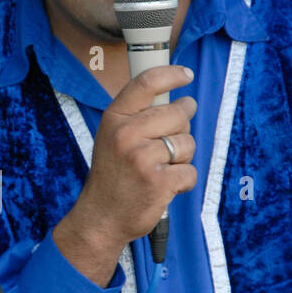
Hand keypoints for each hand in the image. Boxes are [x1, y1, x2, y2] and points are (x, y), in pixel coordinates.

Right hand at [54, 65, 196, 284]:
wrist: (101, 218)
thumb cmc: (113, 176)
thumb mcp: (113, 138)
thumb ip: (138, 116)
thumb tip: (181, 100)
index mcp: (114, 118)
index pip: (146, 83)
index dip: (172, 75)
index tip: (186, 75)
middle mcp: (126, 134)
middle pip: (177, 113)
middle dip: (183, 126)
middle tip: (169, 143)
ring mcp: (142, 157)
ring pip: (187, 143)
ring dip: (182, 158)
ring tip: (161, 169)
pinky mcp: (158, 181)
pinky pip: (190, 171)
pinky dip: (183, 182)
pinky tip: (165, 187)